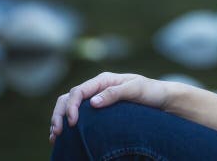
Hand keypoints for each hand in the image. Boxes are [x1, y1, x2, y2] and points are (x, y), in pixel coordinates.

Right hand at [49, 71, 174, 143]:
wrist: (161, 98)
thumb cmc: (151, 92)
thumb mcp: (136, 89)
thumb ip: (115, 93)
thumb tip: (93, 103)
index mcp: (103, 80)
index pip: (78, 91)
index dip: (71, 107)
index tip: (73, 124)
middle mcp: (97, 88)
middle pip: (68, 98)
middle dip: (59, 114)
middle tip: (57, 132)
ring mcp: (96, 98)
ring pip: (69, 106)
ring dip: (59, 119)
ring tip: (55, 137)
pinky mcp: (98, 110)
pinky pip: (77, 115)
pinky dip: (67, 124)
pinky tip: (63, 137)